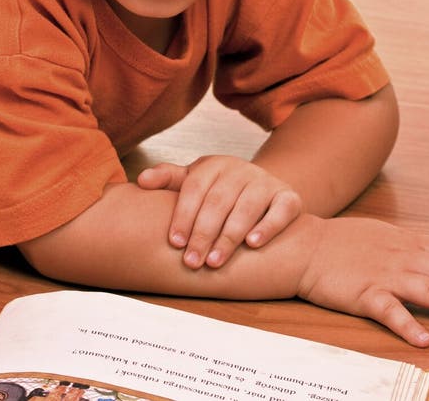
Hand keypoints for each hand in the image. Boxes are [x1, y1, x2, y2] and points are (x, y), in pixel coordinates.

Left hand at [137, 155, 301, 268]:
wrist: (263, 188)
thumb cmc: (218, 190)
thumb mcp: (193, 180)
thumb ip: (167, 179)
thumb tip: (140, 180)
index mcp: (213, 165)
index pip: (194, 188)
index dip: (183, 215)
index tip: (174, 243)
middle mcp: (240, 169)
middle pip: (219, 201)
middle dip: (203, 233)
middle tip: (192, 262)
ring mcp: (265, 182)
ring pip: (247, 207)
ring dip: (230, 236)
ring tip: (215, 261)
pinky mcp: (288, 196)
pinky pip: (281, 210)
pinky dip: (268, 226)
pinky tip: (253, 244)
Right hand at [298, 216, 428, 345]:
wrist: (304, 246)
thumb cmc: (340, 241)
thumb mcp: (380, 235)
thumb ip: (408, 245)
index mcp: (404, 241)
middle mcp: (400, 256)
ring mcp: (383, 275)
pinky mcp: (364, 294)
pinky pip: (390, 312)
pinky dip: (409, 326)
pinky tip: (425, 340)